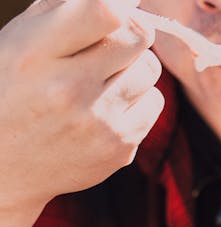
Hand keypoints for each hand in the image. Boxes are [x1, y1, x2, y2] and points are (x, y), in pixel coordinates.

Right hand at [0, 0, 162, 212]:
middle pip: (138, 37)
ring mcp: (96, 123)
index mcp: (35, 54)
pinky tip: (105, 106)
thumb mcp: (20, 41)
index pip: (105, 13)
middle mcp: (67, 89)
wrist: (1, 165)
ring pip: (150, 69)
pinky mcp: (118, 149)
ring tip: (99, 79)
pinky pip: (154, 102)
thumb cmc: (11, 88)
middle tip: (108, 45)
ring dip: (132, 67)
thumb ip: (63, 9)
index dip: (120, 7)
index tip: (114, 11)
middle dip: (128, 33)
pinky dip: (137, 99)